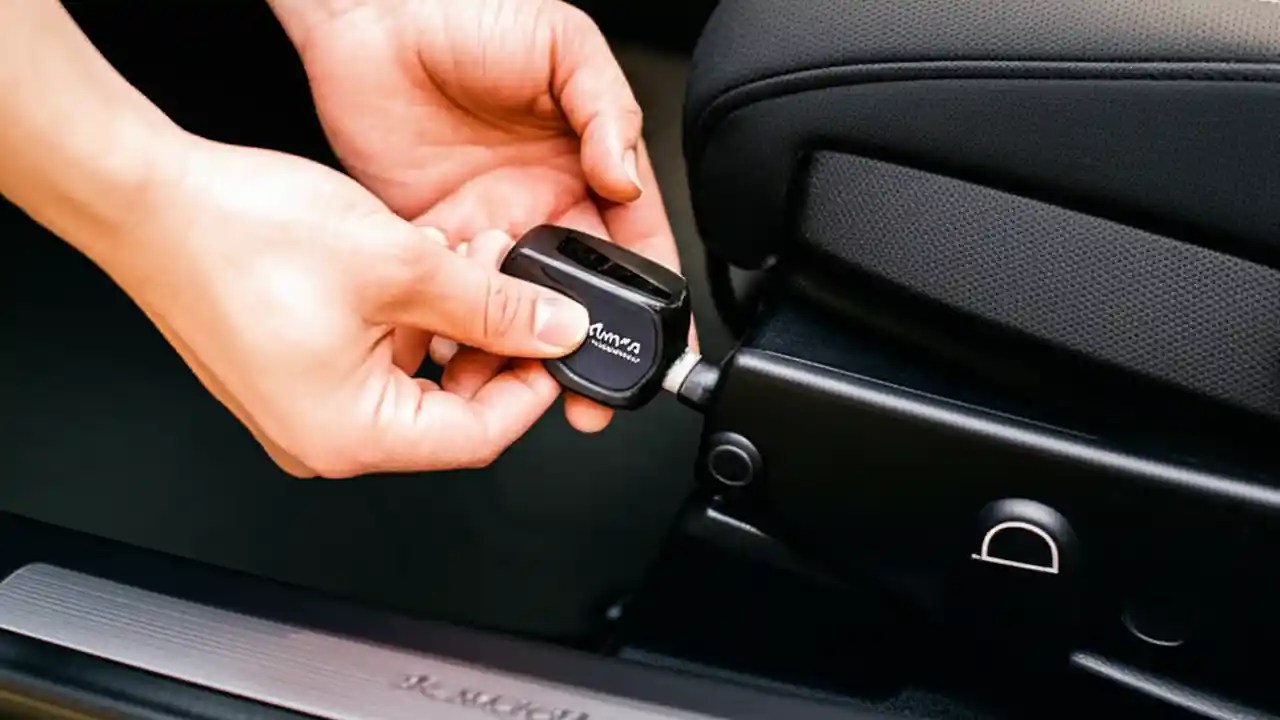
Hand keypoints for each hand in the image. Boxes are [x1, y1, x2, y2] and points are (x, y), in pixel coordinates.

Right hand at [93, 136, 590, 477]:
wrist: (146, 200)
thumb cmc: (239, 236)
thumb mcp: (401, 267)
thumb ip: (490, 307)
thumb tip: (553, 331)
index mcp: (350, 435)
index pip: (478, 437)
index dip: (531, 389)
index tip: (558, 346)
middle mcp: (322, 436)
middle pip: (449, 408)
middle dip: (493, 342)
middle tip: (519, 290)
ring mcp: (302, 406)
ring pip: (414, 373)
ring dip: (454, 318)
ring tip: (473, 256)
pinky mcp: (291, 371)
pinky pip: (374, 356)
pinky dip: (409, 315)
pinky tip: (427, 264)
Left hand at [269, 0, 686, 432]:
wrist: (370, 14)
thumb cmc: (468, 12)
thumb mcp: (563, 44)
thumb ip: (608, 109)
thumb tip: (628, 176)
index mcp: (586, 167)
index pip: (631, 246)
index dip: (650, 299)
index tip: (660, 345)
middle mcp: (539, 205)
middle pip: (573, 293)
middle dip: (582, 346)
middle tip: (584, 389)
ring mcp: (485, 225)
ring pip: (512, 307)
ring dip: (515, 346)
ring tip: (513, 379)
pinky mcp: (431, 234)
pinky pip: (448, 294)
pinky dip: (453, 326)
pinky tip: (455, 346)